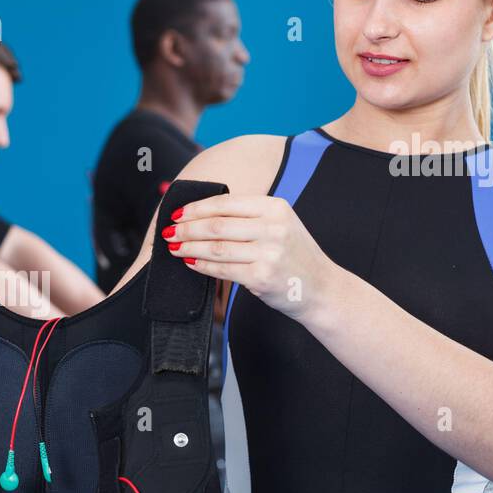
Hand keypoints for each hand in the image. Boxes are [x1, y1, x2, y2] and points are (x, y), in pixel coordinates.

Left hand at [162, 194, 337, 320]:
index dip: (197, 208)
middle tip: (169, 232)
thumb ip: (249, 216)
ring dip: (189, 247)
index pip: (226, 203)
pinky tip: (190, 262)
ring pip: (215, 247)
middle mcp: (274, 228)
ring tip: (175, 247)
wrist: (323, 289)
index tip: (178, 213)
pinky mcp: (261, 277)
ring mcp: (268, 253)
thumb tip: (202, 213)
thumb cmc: (296, 257)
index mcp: (275, 208)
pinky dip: (201, 266)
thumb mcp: (281, 225)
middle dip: (187, 228)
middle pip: (216, 224)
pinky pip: (222, 269)